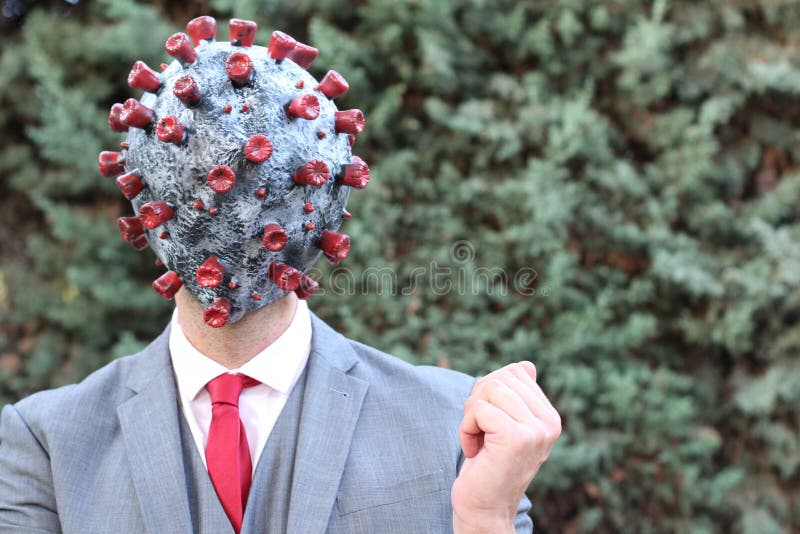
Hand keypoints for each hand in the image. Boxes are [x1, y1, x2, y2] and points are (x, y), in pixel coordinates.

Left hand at [451, 362, 560, 533]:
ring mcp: (536, 430)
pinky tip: (473, 450)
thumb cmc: (488, 465)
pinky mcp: (516, 438)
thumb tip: (527, 365)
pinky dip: (466, 428)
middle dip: (478, 400)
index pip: (514, 372)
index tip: (488, 423)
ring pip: (489, 389)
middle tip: (479, 431)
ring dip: (470, 414)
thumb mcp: (504, 424)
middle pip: (501, 377)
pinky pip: (479, 409)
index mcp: (549, 417)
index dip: (489, 392)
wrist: (485, 509)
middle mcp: (549, 423)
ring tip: (477, 440)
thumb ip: (514, 396)